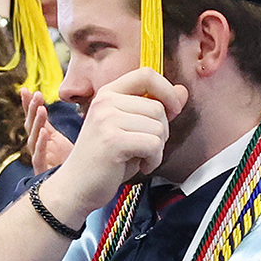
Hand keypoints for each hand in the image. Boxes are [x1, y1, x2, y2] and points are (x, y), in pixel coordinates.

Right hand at [20, 89, 74, 173]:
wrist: (75, 187)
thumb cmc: (70, 162)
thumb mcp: (62, 140)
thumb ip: (56, 126)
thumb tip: (61, 105)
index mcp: (42, 138)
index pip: (32, 118)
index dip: (28, 105)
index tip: (25, 90)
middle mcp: (38, 146)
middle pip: (31, 125)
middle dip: (32, 109)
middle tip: (36, 95)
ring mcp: (39, 157)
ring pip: (33, 138)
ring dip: (37, 122)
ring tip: (41, 108)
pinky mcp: (43, 169)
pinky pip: (39, 155)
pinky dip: (41, 144)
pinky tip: (44, 132)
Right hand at [41, 67, 187, 219]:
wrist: (77, 186)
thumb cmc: (106, 159)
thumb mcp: (131, 128)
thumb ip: (154, 108)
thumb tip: (183, 91)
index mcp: (108, 93)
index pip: (146, 74)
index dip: (167, 90)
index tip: (173, 110)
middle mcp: (105, 101)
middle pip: (157, 106)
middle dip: (162, 132)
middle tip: (146, 148)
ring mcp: (107, 119)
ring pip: (158, 127)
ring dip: (157, 148)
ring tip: (141, 158)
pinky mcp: (112, 140)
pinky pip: (153, 144)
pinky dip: (153, 160)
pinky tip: (141, 166)